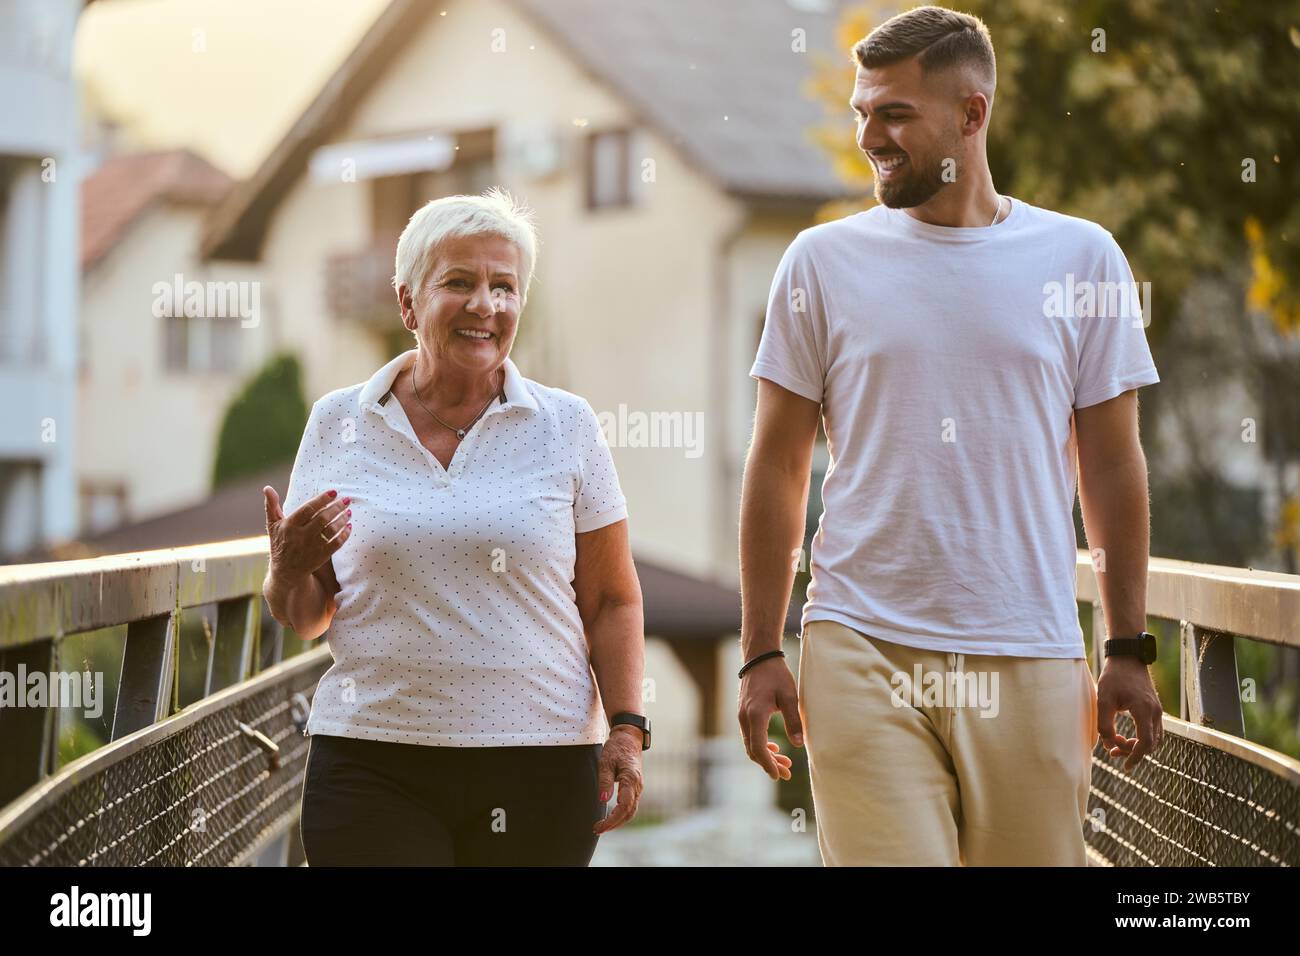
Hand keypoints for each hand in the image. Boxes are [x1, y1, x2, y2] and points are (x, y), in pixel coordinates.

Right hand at [264, 487, 350, 581]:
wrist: (285, 571)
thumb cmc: (280, 543)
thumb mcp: (273, 525)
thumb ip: (271, 506)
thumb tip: (267, 488)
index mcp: (289, 526)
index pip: (308, 509)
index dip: (322, 499)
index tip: (334, 492)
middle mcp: (300, 536)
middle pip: (322, 518)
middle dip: (336, 508)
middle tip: (346, 500)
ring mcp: (311, 547)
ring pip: (331, 530)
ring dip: (342, 520)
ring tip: (349, 511)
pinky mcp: (321, 556)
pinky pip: (336, 543)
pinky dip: (344, 534)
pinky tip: (349, 526)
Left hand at [593, 725, 642, 833]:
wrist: (629, 739)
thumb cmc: (616, 749)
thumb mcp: (606, 762)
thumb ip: (605, 781)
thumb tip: (603, 800)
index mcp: (631, 779)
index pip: (624, 807)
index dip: (612, 820)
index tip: (600, 826)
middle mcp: (637, 786)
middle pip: (629, 813)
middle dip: (614, 824)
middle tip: (597, 829)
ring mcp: (638, 788)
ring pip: (631, 811)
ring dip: (618, 821)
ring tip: (602, 826)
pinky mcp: (635, 788)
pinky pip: (631, 806)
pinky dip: (621, 815)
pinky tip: (611, 817)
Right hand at [737, 656, 799, 780]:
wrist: (759, 657)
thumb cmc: (776, 675)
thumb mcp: (790, 696)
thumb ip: (794, 720)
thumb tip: (799, 744)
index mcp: (755, 715)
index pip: (758, 747)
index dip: (768, 764)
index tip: (779, 775)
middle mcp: (744, 718)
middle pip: (753, 750)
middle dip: (769, 764)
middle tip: (787, 773)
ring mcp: (742, 715)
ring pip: (751, 744)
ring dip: (766, 755)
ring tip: (785, 762)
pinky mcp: (744, 713)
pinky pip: (750, 735)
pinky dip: (761, 745)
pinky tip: (775, 746)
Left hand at [1096, 655, 1163, 770]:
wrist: (1128, 657)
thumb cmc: (1114, 677)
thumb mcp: (1103, 700)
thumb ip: (1105, 724)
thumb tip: (1109, 745)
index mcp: (1144, 710)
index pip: (1146, 743)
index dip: (1135, 756)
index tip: (1125, 766)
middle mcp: (1156, 712)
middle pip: (1151, 744)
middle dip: (1132, 752)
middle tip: (1112, 751)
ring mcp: (1158, 711)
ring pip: (1154, 739)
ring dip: (1138, 746)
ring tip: (1117, 743)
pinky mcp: (1155, 709)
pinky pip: (1154, 731)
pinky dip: (1143, 738)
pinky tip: (1127, 737)